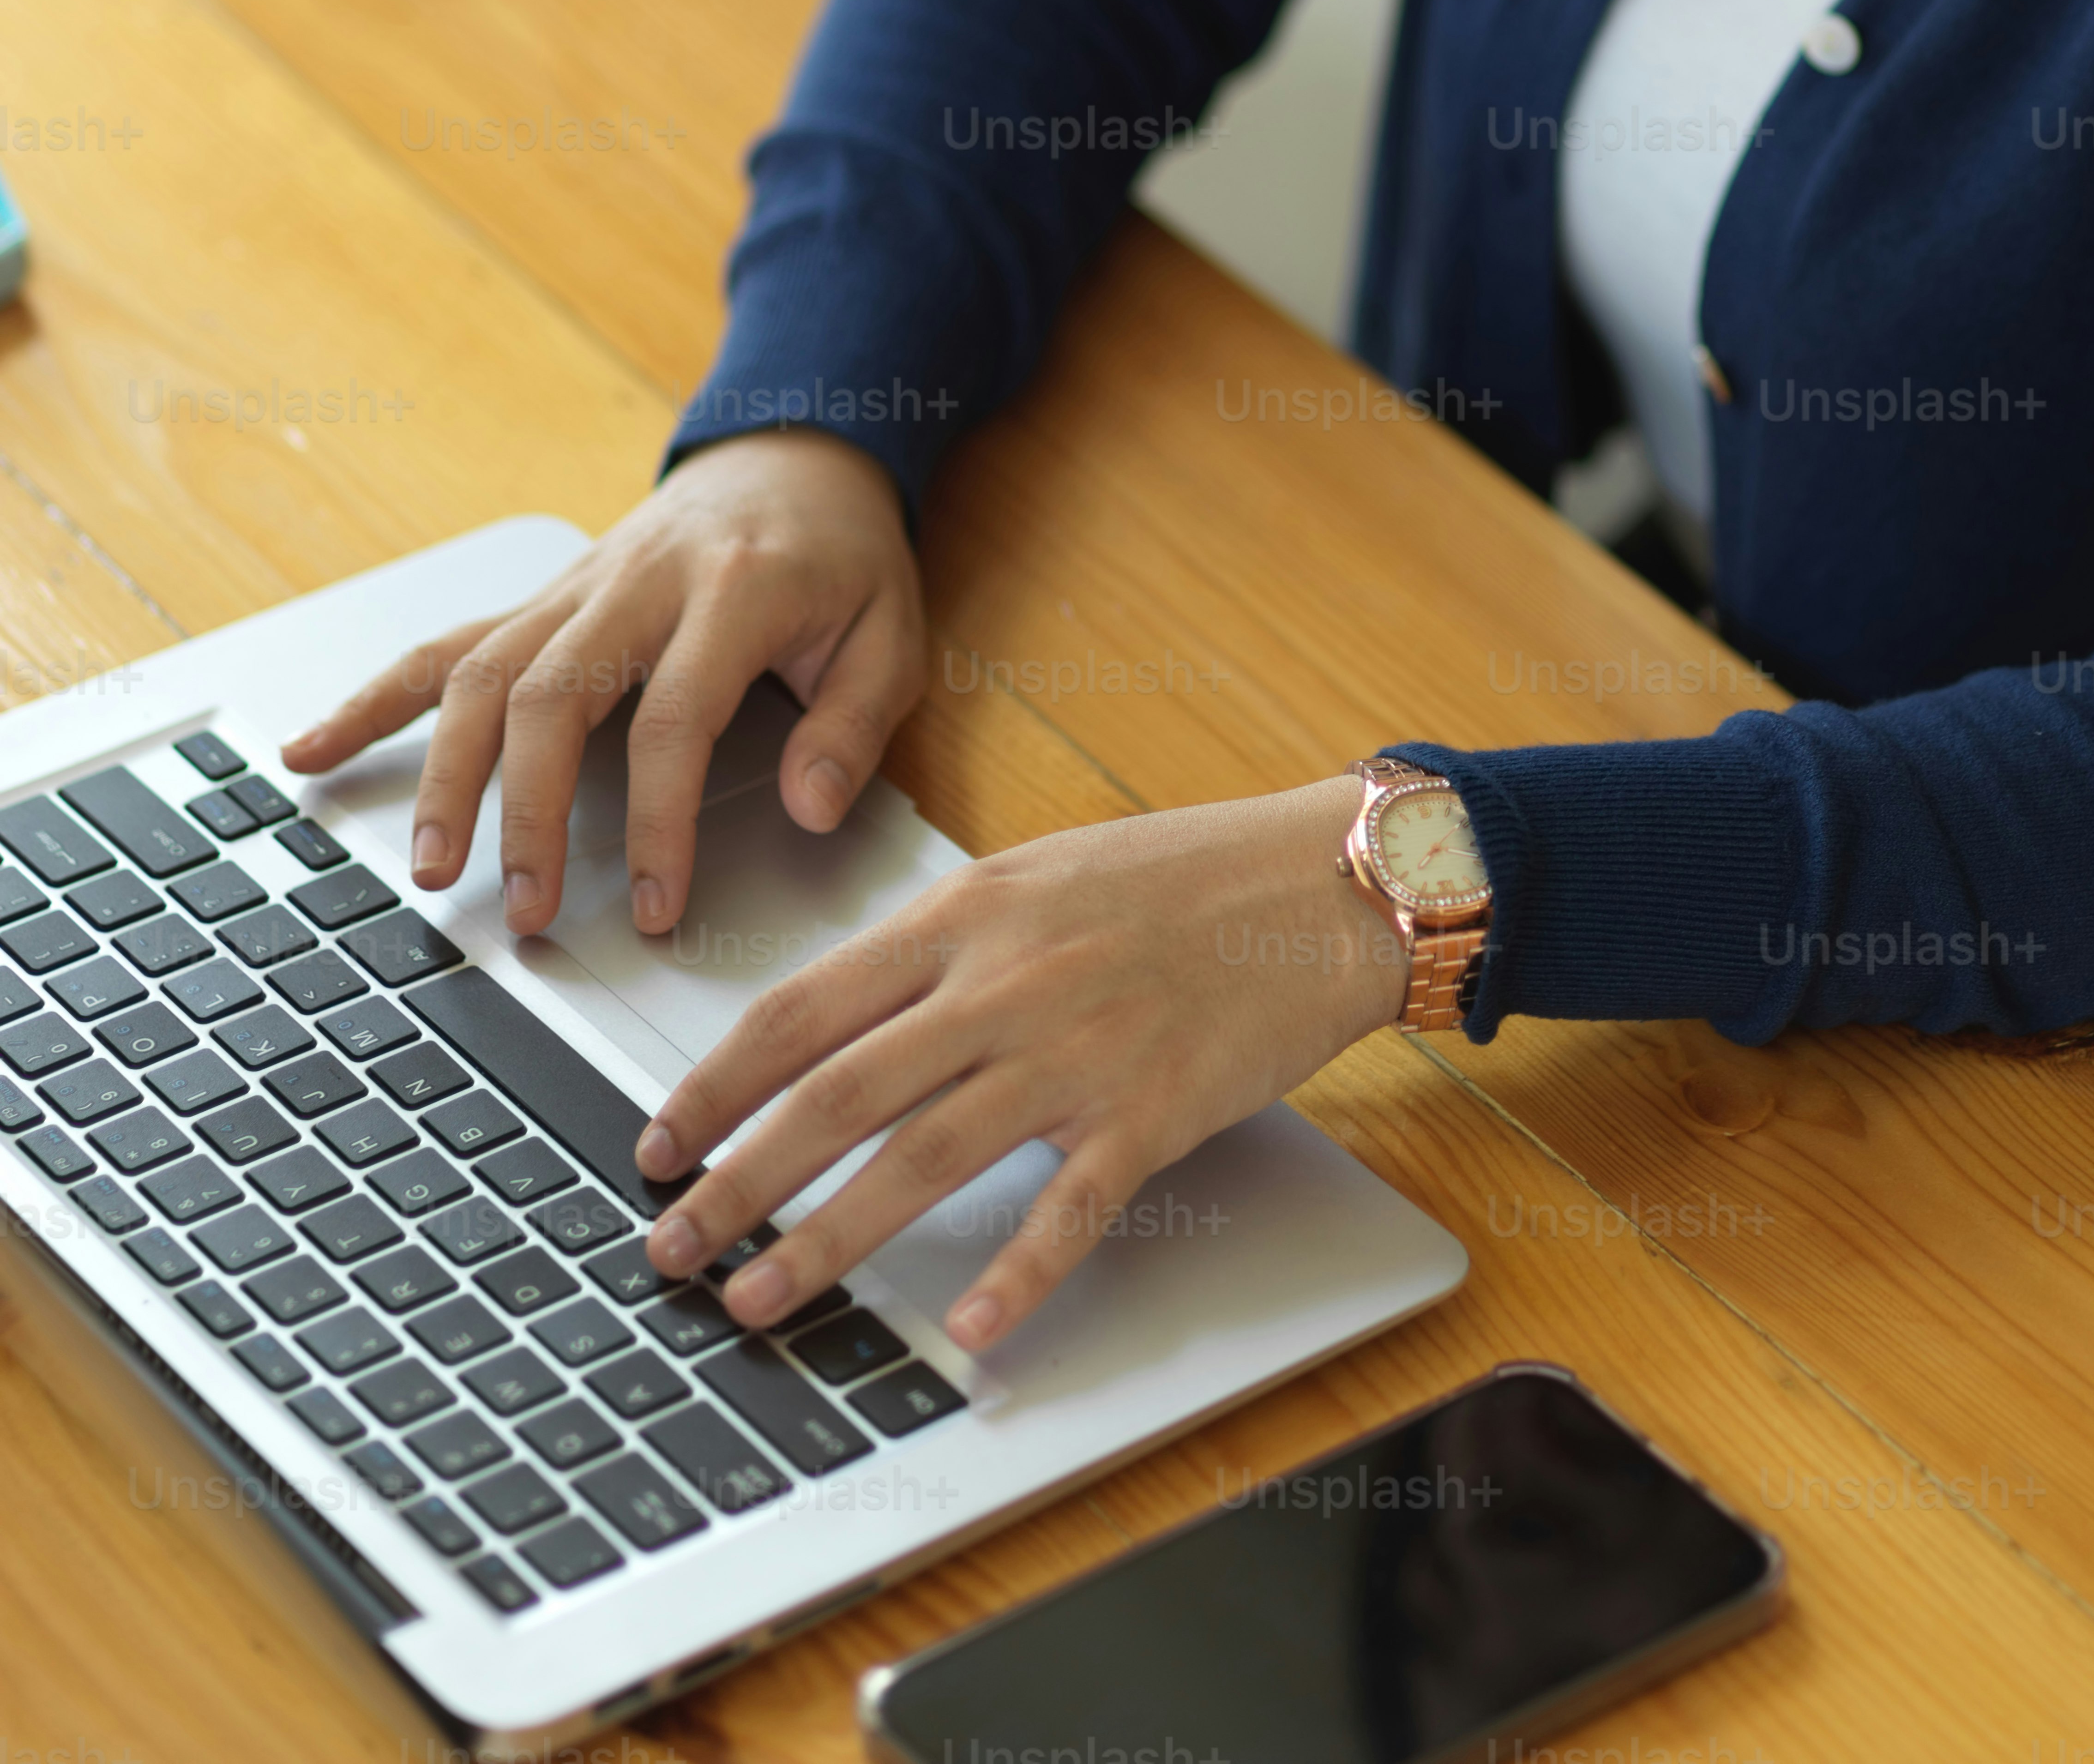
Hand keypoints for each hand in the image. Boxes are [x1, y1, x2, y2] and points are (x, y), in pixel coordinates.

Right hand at [278, 431, 922, 937]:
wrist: (795, 454)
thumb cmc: (842, 557)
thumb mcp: (891, 632)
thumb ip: (853, 724)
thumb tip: (811, 810)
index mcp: (733, 592)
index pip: (677, 716)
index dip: (661, 820)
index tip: (659, 907)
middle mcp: (638, 582)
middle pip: (553, 693)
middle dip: (527, 811)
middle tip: (525, 909)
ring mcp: (575, 585)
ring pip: (484, 672)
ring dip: (445, 773)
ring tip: (429, 868)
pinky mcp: (541, 597)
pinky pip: (444, 645)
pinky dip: (371, 698)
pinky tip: (311, 748)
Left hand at [634, 778, 1406, 1354]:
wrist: (1321, 880)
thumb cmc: (1185, 874)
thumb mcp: (1040, 874)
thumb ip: (949, 939)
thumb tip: (852, 1010)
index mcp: (969, 912)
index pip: (806, 1006)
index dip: (718, 1081)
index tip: (659, 1140)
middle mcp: (1006, 977)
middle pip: (837, 1091)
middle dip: (735, 1177)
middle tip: (667, 1245)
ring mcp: (1078, 1046)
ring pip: (922, 1155)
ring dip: (827, 1237)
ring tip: (756, 1297)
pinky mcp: (1152, 1108)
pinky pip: (1069, 1207)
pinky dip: (1014, 1275)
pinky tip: (966, 1332)